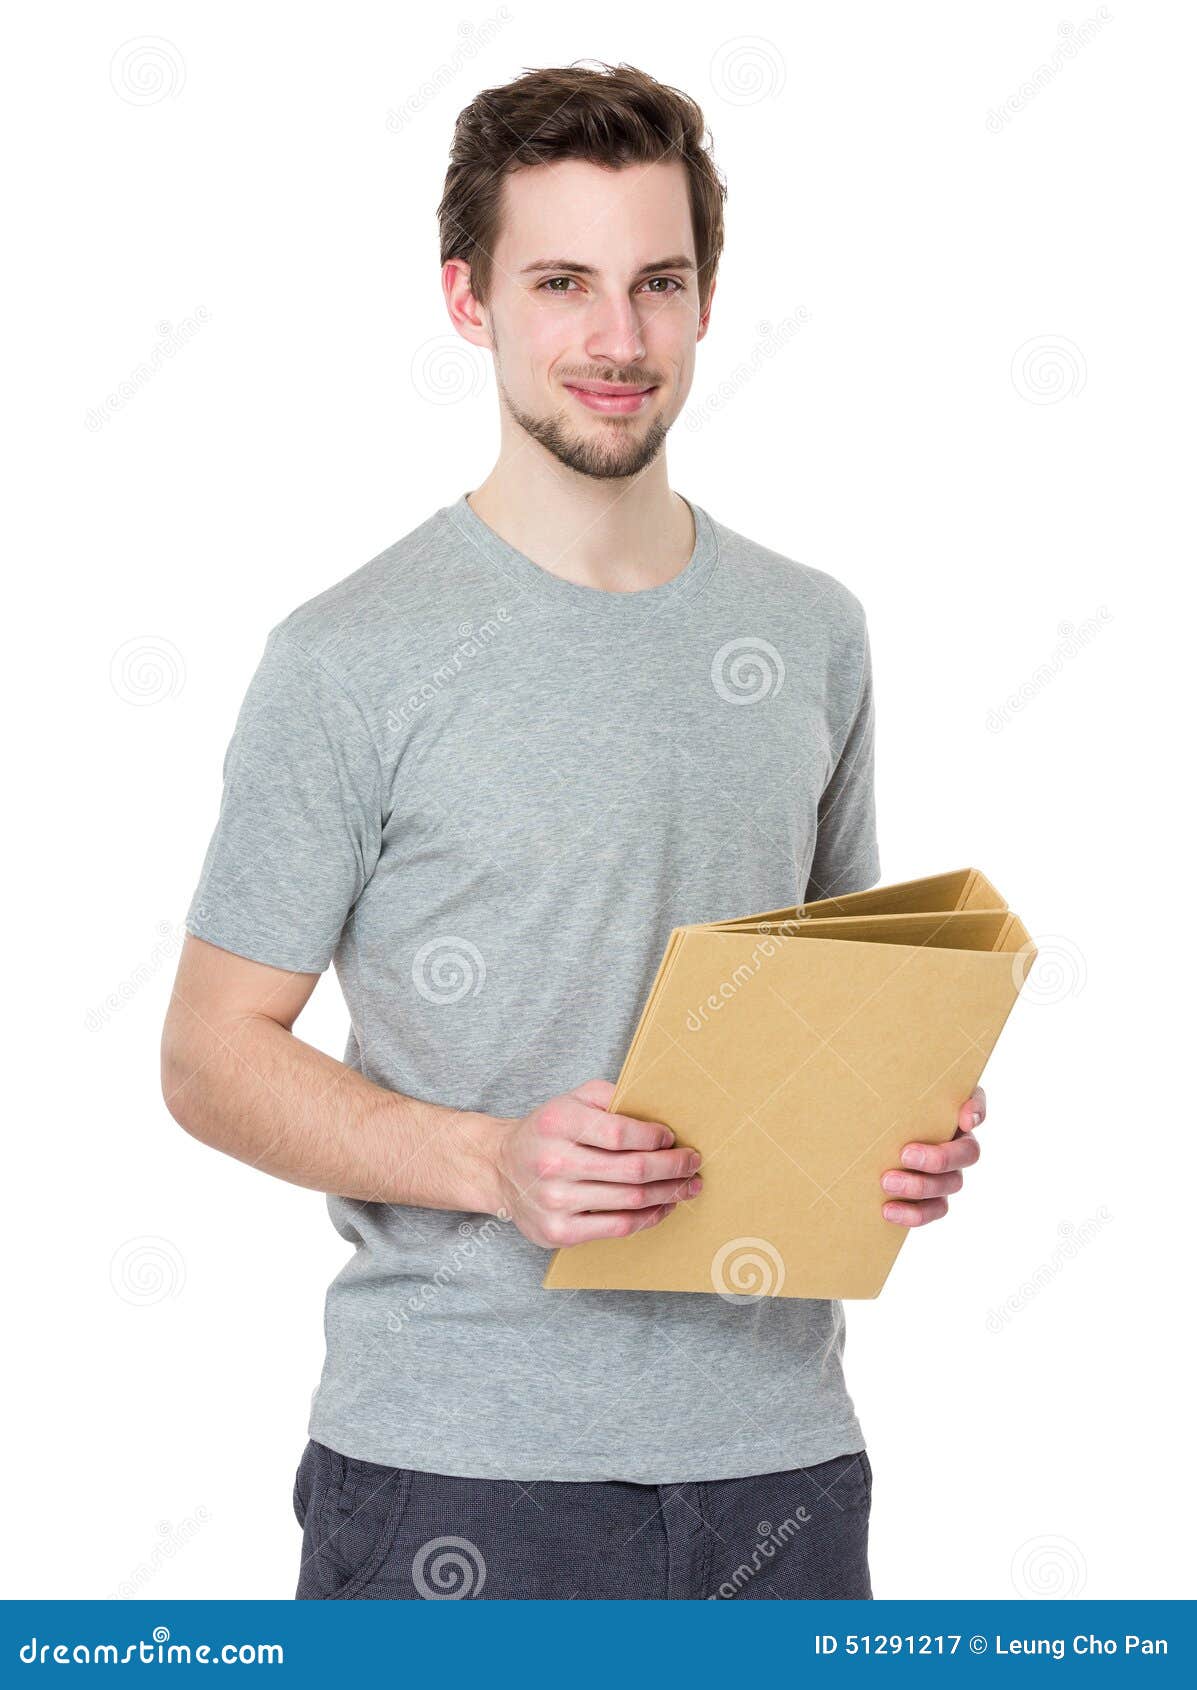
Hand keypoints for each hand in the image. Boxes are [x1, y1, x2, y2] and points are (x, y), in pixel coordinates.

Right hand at [493, 1078, 702, 1248]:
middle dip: (673, 1167)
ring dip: (669, 1193)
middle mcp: (554, 1163)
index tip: (672, 1137)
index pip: (621, 1132)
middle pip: (633, 1170)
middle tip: (693, 1162)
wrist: (500, 1168)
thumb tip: (658, 1111)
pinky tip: (663, 1206)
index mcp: (559, 1123)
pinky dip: (649, 1217)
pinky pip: (618, 1227)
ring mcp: (555, 1201)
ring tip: (687, 1186)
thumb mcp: (571, 1100)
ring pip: (631, 1200)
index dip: (654, 1137)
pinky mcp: (559, 1231)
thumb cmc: (547, 1131)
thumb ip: (611, 1097)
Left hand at [879, 1085, 985, 1226]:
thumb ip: (921, 1084)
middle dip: (938, 1158)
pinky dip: (913, 1214)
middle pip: (966, 1156)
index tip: (962, 1121)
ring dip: (919, 1187)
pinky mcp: (929, 1199)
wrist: (869, 1131)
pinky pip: (931, 1212)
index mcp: (954, 1117)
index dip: (976, 1113)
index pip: (976, 1109)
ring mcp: (946, 1176)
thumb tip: (963, 1112)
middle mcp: (957, 1147)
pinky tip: (888, 1210)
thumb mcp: (900, 1088)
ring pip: (948, 1187)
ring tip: (886, 1182)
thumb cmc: (888, 1107)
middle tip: (905, 1154)